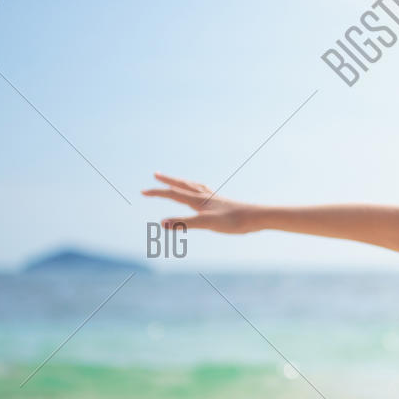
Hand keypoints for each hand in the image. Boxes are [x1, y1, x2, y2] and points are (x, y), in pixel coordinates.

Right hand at [142, 173, 264, 233]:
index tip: (142, 191)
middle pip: (182, 185)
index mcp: (198, 201)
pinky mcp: (223, 203)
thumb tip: (162, 223)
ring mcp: (214, 199)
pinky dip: (198, 189)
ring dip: (182, 182)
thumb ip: (184, 223)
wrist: (256, 217)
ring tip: (176, 181)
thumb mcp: (206, 224)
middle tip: (156, 175)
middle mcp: (205, 197)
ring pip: (194, 187)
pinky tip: (203, 193)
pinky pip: (206, 192)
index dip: (157, 192)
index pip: (172, 194)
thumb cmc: (233, 221)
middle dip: (168, 181)